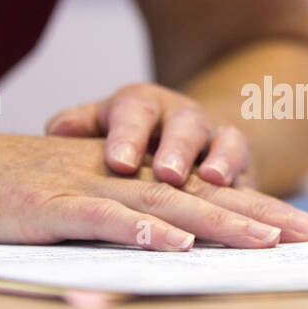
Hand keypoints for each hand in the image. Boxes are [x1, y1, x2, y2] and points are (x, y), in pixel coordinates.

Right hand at [0, 122, 307, 249]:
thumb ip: (104, 230)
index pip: (198, 191)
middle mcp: (107, 174)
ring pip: (161, 201)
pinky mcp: (39, 205)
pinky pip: (98, 216)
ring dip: (218, 221)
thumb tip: (155, 262)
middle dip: (260, 214)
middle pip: (197, 193)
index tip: (301, 229)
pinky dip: (137, 229)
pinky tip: (175, 243)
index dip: (252, 207)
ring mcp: (75, 186)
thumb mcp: (55, 211)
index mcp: (116, 175)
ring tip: (267, 242)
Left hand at [45, 82, 251, 188]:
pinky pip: (251, 170)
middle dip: (176, 148)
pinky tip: (244, 202)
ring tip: (212, 179)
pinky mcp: (243, 166)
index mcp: (140, 106)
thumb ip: (78, 126)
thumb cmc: (123, 143)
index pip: (133, 112)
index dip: (128, 136)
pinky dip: (248, 182)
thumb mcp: (98, 129)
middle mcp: (182, 118)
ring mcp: (216, 140)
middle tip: (167, 174)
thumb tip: (56, 129)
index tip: (119, 162)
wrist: (177, 143)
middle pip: (182, 124)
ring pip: (223, 141)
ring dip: (220, 159)